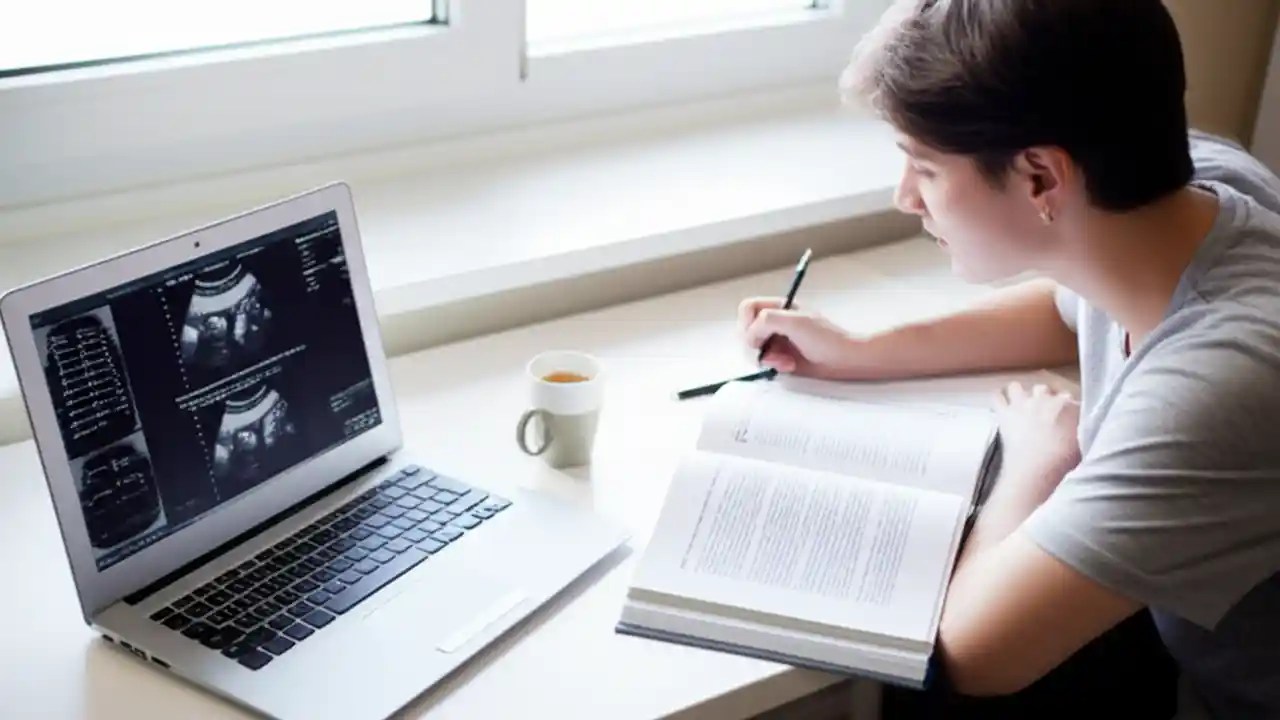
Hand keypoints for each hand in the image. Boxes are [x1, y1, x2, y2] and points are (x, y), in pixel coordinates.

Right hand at [738, 297, 859, 378]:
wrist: (846, 360)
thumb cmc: (826, 338)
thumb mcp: (795, 321)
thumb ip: (767, 321)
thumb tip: (750, 337)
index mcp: (778, 307)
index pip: (747, 308)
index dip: (747, 322)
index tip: (758, 336)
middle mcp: (775, 323)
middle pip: (746, 331)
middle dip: (756, 345)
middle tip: (770, 352)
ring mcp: (778, 341)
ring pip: (753, 349)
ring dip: (767, 358)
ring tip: (785, 362)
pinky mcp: (782, 358)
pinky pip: (765, 362)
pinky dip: (774, 366)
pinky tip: (789, 367)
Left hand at [994, 382, 1081, 495]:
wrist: (1036, 466)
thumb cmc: (1063, 459)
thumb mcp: (1082, 441)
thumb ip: (1080, 427)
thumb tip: (1079, 425)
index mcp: (1067, 404)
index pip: (1068, 396)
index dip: (1065, 405)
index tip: (1064, 414)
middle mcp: (1044, 398)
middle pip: (1042, 388)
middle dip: (1042, 397)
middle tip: (1041, 410)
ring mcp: (1021, 403)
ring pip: (1016, 386)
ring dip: (1018, 393)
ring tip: (1019, 404)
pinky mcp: (1004, 412)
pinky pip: (997, 396)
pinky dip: (999, 398)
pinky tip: (1001, 404)